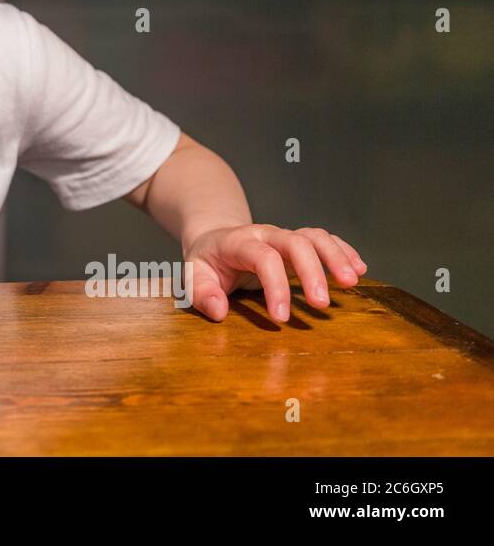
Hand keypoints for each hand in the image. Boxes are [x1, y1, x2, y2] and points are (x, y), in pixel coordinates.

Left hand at [183, 224, 367, 323]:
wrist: (215, 237)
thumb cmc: (207, 261)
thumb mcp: (193, 275)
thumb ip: (201, 293)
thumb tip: (219, 313)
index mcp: (238, 242)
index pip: (262, 258)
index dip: (275, 286)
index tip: (282, 318)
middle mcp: (265, 235)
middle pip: (295, 242)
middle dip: (312, 271)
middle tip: (322, 304)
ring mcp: (284, 237)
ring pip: (315, 236)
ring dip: (336, 257)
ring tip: (352, 283)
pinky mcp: (299, 243)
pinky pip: (325, 240)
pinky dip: (344, 250)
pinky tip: (359, 269)